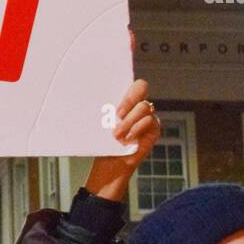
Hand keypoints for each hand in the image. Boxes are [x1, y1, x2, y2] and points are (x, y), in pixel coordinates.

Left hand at [84, 78, 160, 201]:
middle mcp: (137, 104)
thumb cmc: (103, 140)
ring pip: (143, 107)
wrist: (111, 162)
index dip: (125, 84)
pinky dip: (136, 129)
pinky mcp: (154, 127)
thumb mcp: (99, 122)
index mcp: (123, 98)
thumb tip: (88, 95)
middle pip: (141, 87)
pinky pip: (148, 121)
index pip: (128, 81)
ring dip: (128, 121)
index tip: (115, 95)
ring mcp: (148, 115)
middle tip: (117, 113)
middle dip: (128, 99)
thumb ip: (102, 109)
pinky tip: (128, 139)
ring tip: (116, 134)